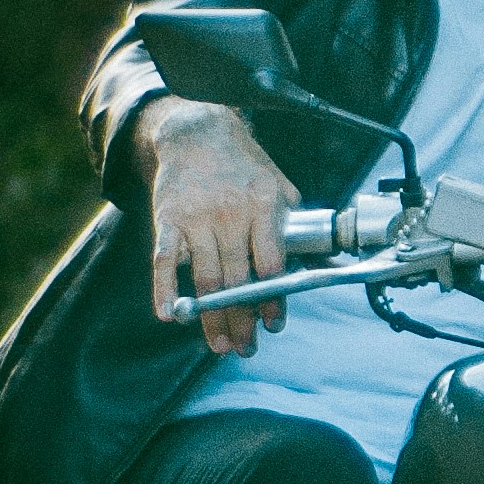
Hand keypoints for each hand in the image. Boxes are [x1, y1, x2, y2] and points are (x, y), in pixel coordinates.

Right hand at [137, 98, 299, 356]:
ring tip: (220, 345)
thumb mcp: (279, 187)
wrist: (197, 134)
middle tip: (246, 349)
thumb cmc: (244, 166)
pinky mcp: (168, 219)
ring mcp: (197, 218)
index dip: (272, 300)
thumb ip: (292, 226)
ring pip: (206, 279)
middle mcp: (231, 214)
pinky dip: (164, 289)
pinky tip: (169, 315)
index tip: (273, 325)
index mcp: (264, 206)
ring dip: (212, 318)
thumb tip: (319, 262)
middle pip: (238, 280)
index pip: (270, 264)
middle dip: (243, 321)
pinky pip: (165, 260)